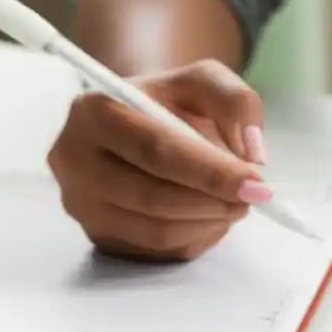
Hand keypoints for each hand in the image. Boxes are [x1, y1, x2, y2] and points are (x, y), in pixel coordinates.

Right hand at [48, 60, 270, 260]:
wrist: (135, 123)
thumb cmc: (170, 102)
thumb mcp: (204, 81)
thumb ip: (234, 102)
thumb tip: (252, 152)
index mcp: (95, 111)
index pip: (156, 150)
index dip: (211, 172)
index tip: (257, 184)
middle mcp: (74, 159)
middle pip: (153, 197)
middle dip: (214, 202)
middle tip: (253, 197)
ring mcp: (80, 203)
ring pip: (156, 231)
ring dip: (208, 222)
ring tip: (233, 203)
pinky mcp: (97, 234)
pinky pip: (156, 250)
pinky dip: (195, 236)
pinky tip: (208, 215)